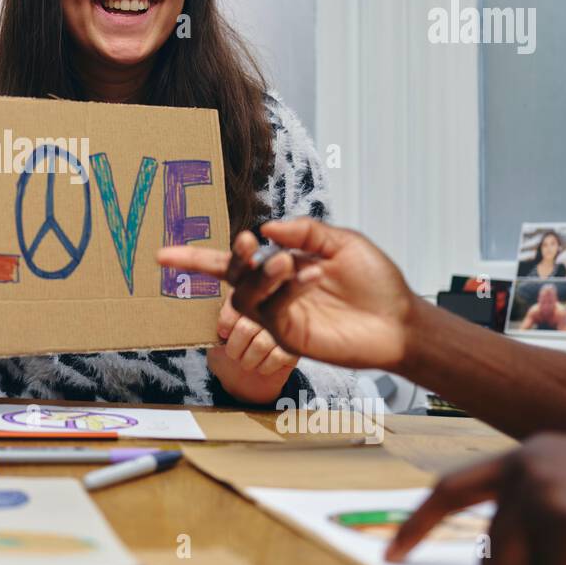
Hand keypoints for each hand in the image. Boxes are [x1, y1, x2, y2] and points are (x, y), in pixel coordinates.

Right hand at [158, 219, 417, 370]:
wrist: (400, 321)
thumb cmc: (376, 282)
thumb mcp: (344, 243)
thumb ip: (306, 232)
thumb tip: (266, 228)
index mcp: (282, 265)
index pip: (235, 260)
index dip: (197, 257)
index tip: (165, 254)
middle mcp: (273, 290)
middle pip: (228, 277)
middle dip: (213, 262)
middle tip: (243, 244)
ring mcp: (278, 315)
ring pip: (247, 294)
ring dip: (264, 274)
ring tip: (290, 262)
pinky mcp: (287, 336)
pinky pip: (269, 312)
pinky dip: (285, 290)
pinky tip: (310, 276)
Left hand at [206, 290, 299, 402]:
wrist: (245, 378)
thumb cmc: (229, 350)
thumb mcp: (214, 333)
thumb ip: (213, 320)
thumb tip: (209, 316)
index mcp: (248, 296)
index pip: (237, 302)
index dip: (227, 321)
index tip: (222, 334)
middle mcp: (270, 306)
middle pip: (247, 326)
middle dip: (234, 347)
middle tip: (233, 354)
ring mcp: (286, 326)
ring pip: (261, 344)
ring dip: (248, 359)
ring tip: (246, 361)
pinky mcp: (296, 346)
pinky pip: (277, 357)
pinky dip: (264, 366)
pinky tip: (261, 366)